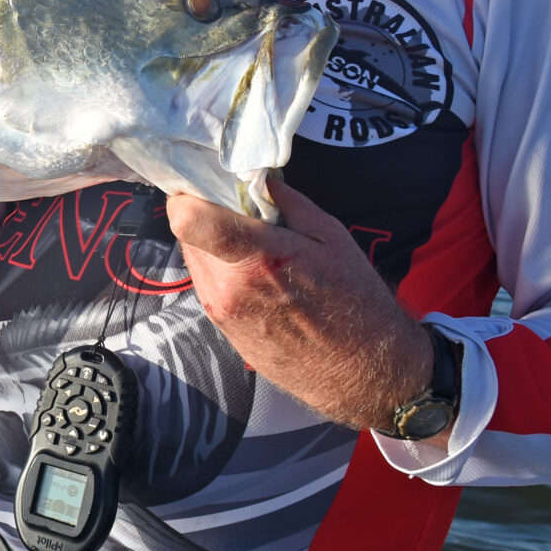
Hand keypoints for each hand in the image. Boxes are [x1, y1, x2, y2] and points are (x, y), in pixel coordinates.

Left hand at [166, 179, 441, 439]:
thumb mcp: (332, 238)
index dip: (188, 195)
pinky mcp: (222, 329)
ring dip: (211, 243)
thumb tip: (257, 177)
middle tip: (237, 212)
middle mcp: (230, 286)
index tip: (206, 186)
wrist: (364, 373)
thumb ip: (288, 202)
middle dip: (206, 215)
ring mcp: (222, 311)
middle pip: (186, 232)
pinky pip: (206, 283)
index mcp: (259, 258)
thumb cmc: (357, 304)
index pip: (188, 218)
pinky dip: (219, 270)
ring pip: (193, 257)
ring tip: (251, 246)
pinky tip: (254, 275)